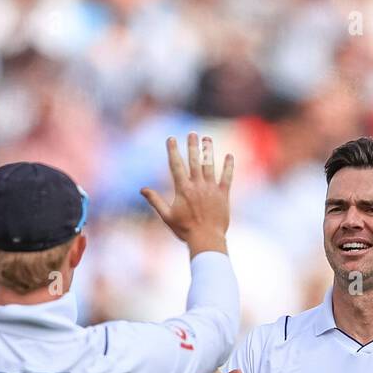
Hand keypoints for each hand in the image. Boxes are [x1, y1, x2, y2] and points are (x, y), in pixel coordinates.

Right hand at [141, 133, 232, 255]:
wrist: (206, 239)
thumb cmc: (185, 230)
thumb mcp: (166, 216)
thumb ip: (155, 201)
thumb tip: (142, 189)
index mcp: (183, 189)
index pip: (176, 165)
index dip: (173, 150)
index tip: (171, 138)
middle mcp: (197, 185)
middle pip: (194, 161)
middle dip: (192, 146)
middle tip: (192, 133)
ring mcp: (211, 189)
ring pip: (210, 165)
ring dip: (208, 150)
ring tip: (207, 138)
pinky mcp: (223, 195)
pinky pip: (227, 177)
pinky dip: (228, 166)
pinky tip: (229, 155)